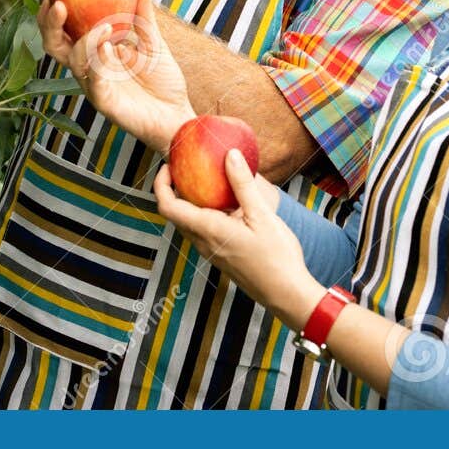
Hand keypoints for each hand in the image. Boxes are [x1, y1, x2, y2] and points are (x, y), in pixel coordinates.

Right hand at [38, 0, 191, 153]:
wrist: (176, 113)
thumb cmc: (164, 81)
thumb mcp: (154, 43)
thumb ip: (144, 18)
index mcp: (96, 52)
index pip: (65, 30)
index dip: (54, 13)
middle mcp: (89, 68)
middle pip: (55, 46)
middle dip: (51, 25)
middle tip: (59, 4)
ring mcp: (94, 85)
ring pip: (73, 62)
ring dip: (85, 41)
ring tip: (104, 27)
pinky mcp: (104, 103)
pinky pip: (94, 82)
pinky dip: (98, 63)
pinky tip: (107, 48)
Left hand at [155, 150, 323, 329]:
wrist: (286, 294)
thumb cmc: (277, 256)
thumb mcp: (262, 215)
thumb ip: (242, 184)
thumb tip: (230, 154)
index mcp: (208, 230)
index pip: (168, 206)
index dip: (161, 184)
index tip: (169, 165)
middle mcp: (203, 243)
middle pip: (175, 214)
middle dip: (175, 189)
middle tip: (188, 167)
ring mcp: (211, 252)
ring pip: (188, 224)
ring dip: (190, 202)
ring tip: (208, 181)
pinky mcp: (220, 257)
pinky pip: (202, 232)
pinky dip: (204, 214)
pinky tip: (227, 205)